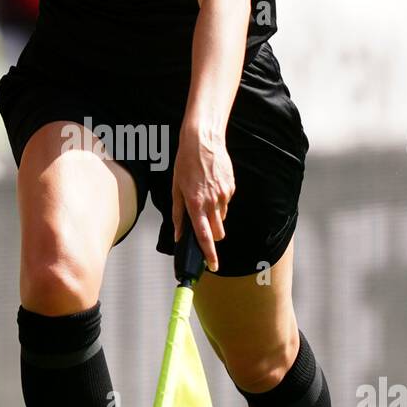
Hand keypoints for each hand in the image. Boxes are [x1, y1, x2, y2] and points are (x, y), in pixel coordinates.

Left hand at [171, 124, 234, 272]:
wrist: (203, 141)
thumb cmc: (185, 164)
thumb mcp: (175, 189)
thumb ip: (177, 215)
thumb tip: (178, 236)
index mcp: (195, 204)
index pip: (204, 236)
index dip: (209, 253)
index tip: (213, 266)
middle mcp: (211, 202)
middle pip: (218, 232)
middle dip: (213, 236)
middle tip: (204, 227)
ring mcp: (224, 195)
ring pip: (222, 217)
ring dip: (214, 216)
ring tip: (204, 197)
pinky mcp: (231, 187)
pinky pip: (226, 203)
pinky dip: (219, 202)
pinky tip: (211, 186)